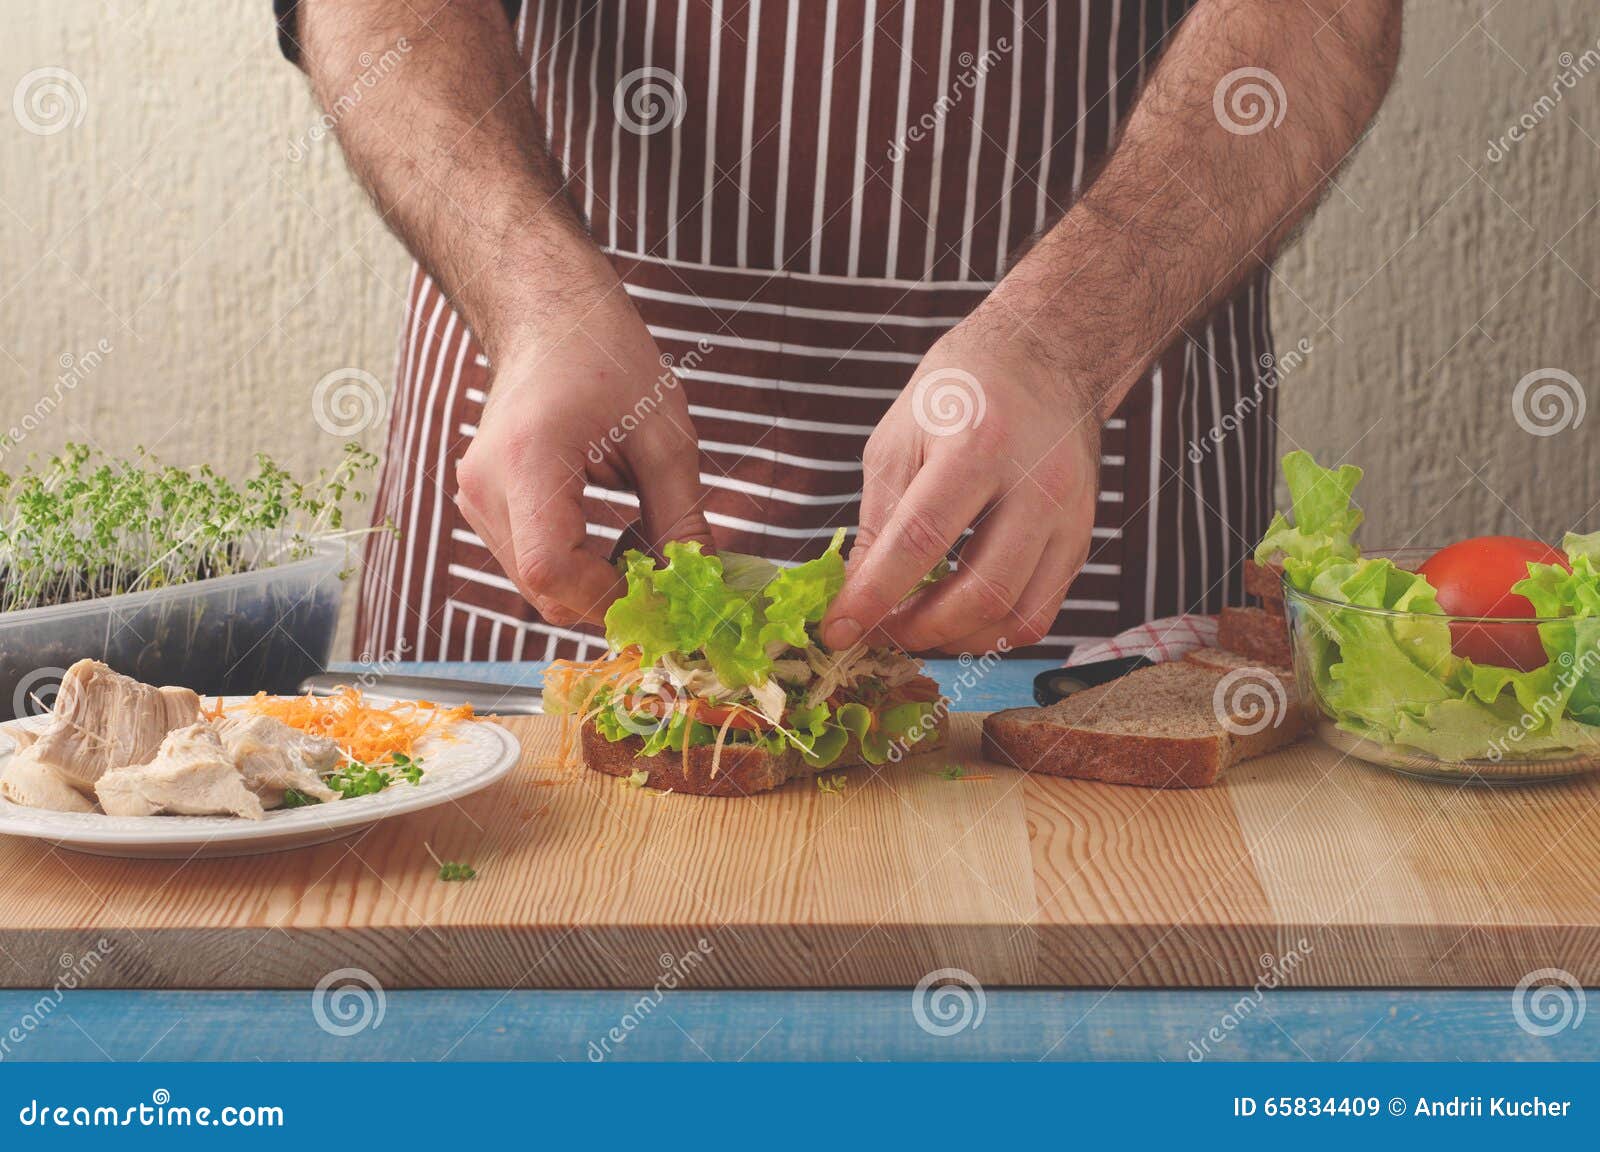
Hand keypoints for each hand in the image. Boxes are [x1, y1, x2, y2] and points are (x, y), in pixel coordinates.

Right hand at [454, 296, 712, 626]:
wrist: (549, 317)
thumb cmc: (607, 358)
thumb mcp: (666, 437)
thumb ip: (681, 519)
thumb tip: (696, 587)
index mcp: (527, 460)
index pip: (552, 569)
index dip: (610, 597)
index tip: (664, 594)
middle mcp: (485, 485)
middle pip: (543, 589)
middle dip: (612, 599)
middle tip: (668, 580)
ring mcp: (475, 498)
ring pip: (536, 586)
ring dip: (597, 586)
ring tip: (645, 544)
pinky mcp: (482, 506)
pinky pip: (530, 564)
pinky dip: (578, 569)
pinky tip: (615, 539)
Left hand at [822, 315, 1101, 653]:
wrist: (1046, 354)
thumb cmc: (960, 391)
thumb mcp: (899, 439)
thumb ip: (877, 522)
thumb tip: (853, 597)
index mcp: (978, 445)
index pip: (921, 540)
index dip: (875, 596)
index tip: (838, 630)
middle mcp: (1035, 484)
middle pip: (980, 593)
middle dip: (918, 629)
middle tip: (880, 632)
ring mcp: (1069, 516)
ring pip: (1015, 617)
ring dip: (955, 639)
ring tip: (916, 625)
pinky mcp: (1082, 538)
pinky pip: (1041, 613)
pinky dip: (992, 631)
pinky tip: (958, 617)